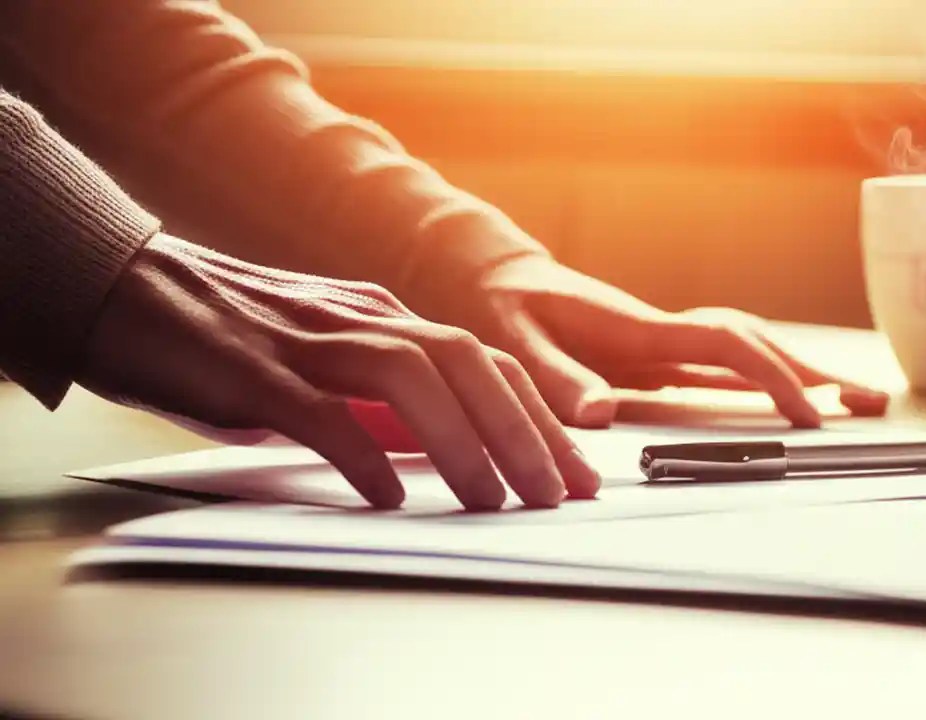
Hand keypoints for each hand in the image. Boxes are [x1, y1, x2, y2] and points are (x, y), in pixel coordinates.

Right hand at [78, 234, 599, 509]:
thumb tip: (444, 446)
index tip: (576, 471)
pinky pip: (320, 410)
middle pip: (467, 364)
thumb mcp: (325, 358)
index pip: (486, 363)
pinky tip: (387, 494)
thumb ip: (382, 395)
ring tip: (492, 499)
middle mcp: (359, 319)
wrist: (122, 286)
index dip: (540, 417)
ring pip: (411, 379)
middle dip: (523, 431)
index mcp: (383, 317)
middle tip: (555, 494)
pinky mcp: (251, 369)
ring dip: (461, 441)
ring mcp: (307, 339)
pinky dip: (361, 452)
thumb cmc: (229, 332)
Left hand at [424, 254, 888, 427]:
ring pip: (747, 349)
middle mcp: (662, 332)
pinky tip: (794, 394)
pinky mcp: (656, 354)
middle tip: (870, 404)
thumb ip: (556, 378)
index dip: (770, 376)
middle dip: (813, 373)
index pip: (723, 347)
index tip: (809, 414)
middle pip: (754, 344)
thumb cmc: (501, 308)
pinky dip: (766, 377)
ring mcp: (663, 343)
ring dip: (800, 372)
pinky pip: (724, 364)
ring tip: (856, 400)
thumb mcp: (513, 343)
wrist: (493, 277)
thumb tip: (599, 412)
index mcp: (637, 329)